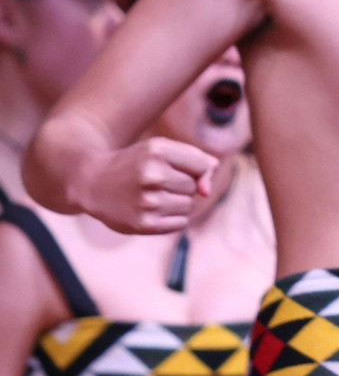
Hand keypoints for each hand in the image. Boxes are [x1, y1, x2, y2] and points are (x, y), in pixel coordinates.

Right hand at [74, 139, 218, 234]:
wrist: (93, 183)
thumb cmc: (135, 164)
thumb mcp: (161, 150)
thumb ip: (196, 160)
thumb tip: (207, 190)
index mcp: (157, 151)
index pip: (203, 166)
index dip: (196, 169)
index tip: (177, 168)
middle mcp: (152, 176)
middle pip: (194, 187)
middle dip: (182, 185)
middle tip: (156, 182)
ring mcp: (147, 202)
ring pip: (189, 205)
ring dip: (177, 202)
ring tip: (152, 195)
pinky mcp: (144, 225)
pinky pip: (181, 223)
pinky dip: (172, 218)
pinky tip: (153, 210)